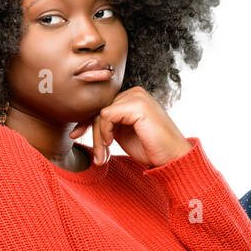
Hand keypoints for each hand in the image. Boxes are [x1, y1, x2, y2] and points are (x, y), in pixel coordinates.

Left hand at [68, 86, 192, 168]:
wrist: (172, 158)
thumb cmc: (151, 149)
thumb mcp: (123, 134)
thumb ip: (109, 124)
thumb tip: (85, 122)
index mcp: (132, 97)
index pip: (103, 105)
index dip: (88, 121)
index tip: (77, 135)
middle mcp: (135, 93)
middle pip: (100, 109)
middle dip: (93, 133)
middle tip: (96, 155)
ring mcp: (137, 97)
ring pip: (101, 113)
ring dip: (97, 137)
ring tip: (102, 156)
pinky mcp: (137, 105)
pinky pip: (106, 115)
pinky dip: (104, 131)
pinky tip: (110, 143)